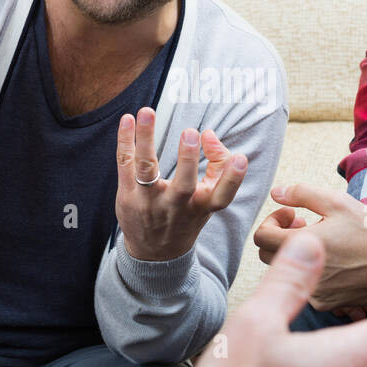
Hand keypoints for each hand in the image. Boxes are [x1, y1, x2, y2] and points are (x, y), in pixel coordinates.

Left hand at [114, 106, 247, 261]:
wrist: (154, 254)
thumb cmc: (186, 216)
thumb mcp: (209, 198)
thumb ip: (219, 163)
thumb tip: (208, 133)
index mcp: (202, 208)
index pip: (223, 196)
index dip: (233, 178)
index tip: (241, 158)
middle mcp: (176, 208)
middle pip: (183, 186)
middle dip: (187, 159)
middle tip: (191, 132)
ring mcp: (149, 203)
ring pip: (146, 170)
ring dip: (146, 139)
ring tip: (148, 112)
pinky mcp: (126, 197)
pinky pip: (125, 164)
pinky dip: (126, 141)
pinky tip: (127, 119)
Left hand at [253, 184, 366, 312]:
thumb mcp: (337, 202)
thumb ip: (302, 193)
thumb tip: (276, 192)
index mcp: (300, 246)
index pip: (260, 236)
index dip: (271, 221)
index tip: (292, 215)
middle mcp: (301, 274)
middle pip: (268, 254)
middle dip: (280, 236)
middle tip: (304, 224)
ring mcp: (312, 292)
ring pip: (287, 272)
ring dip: (295, 254)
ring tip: (323, 241)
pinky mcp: (325, 304)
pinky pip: (306, 286)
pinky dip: (312, 272)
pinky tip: (333, 260)